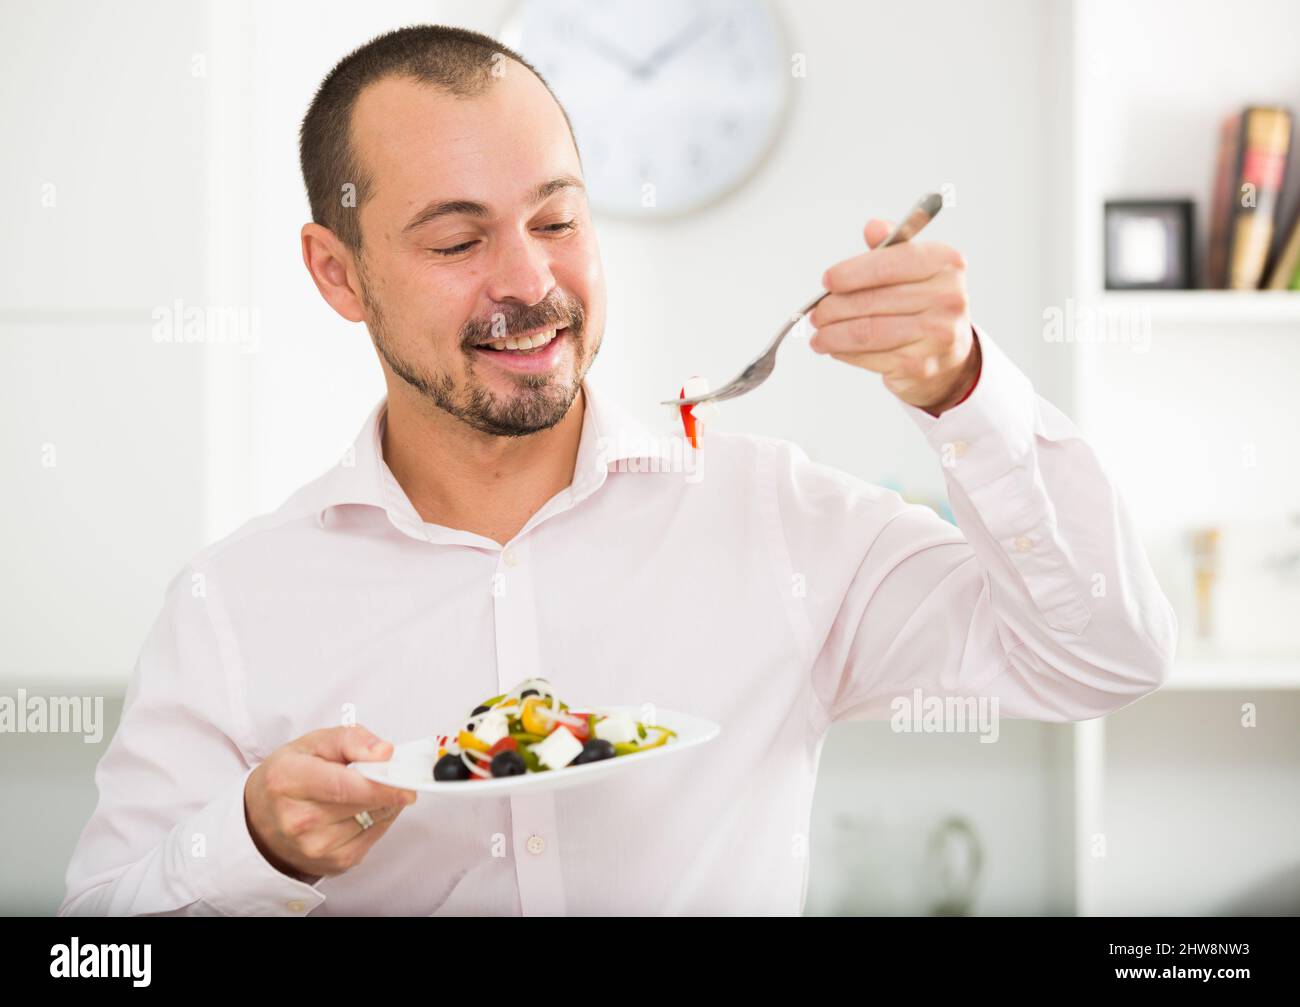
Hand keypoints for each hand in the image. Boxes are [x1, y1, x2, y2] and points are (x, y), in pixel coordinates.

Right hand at [244, 725, 415, 882]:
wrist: (260, 821)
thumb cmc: (289, 776)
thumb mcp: (312, 743)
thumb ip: (350, 739)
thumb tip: (384, 752)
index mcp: (287, 780)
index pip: (343, 786)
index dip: (380, 784)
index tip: (405, 780)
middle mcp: (297, 819)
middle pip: (362, 803)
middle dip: (387, 788)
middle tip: (393, 775)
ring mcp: (313, 847)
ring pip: (373, 820)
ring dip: (382, 803)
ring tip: (366, 791)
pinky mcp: (331, 863)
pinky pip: (373, 838)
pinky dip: (378, 820)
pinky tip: (363, 810)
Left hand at [809, 218, 978, 415]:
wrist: (950, 352)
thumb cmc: (925, 303)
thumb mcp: (915, 268)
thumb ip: (891, 248)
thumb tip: (873, 228)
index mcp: (946, 263)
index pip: (889, 264)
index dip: (851, 273)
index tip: (827, 280)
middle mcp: (947, 298)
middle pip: (871, 301)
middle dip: (833, 308)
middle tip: (816, 312)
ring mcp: (937, 334)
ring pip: (866, 331)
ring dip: (832, 334)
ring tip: (818, 334)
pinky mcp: (920, 366)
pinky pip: (870, 356)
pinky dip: (845, 352)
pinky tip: (835, 348)